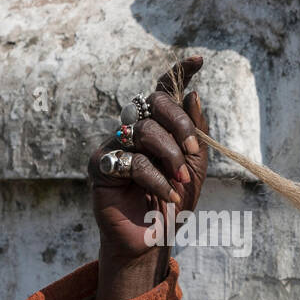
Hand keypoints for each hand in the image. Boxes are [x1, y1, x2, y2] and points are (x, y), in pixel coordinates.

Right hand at [88, 57, 208, 299]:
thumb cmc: (174, 203)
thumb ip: (197, 135)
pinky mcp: (100, 166)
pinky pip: (131, 161)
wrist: (155, 239)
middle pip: (154, 105)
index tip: (199, 61)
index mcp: (158, 129)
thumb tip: (193, 94)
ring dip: (170, 158)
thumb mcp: (196, 170)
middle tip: (193, 152)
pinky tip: (167, 195)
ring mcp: (115, 145)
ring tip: (181, 183)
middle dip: (180, 127)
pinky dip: (155, 179)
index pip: (163, 93)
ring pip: (143, 131)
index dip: (179, 74)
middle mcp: (133, 130)